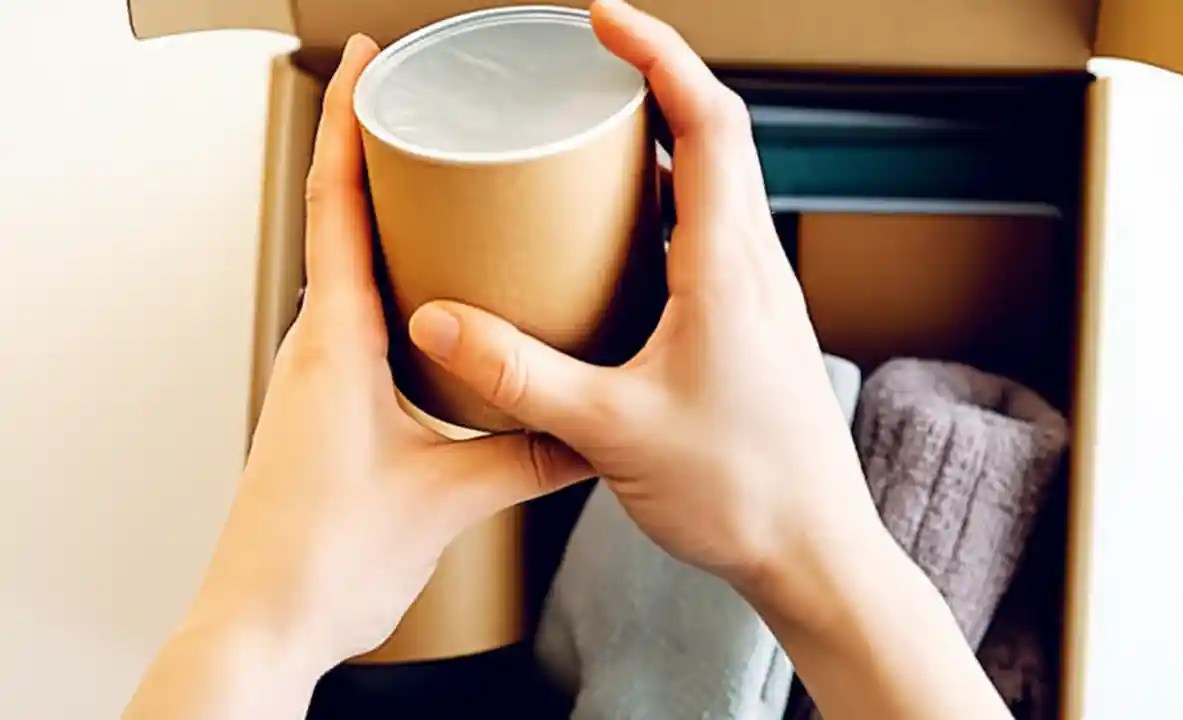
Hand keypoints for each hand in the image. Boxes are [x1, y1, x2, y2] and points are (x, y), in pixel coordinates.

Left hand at [160, 33, 591, 681]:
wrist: (265, 622)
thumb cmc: (322, 559)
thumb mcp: (449, 497)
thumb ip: (527, 455)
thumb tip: (590, 432)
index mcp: (336, 345)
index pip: (337, 203)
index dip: (347, 121)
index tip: (370, 63)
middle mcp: (317, 347)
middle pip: (339, 218)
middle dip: (372, 150)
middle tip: (425, 108)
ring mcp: (318, 376)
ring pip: (349, 270)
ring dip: (383, 218)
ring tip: (445, 189)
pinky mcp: (329, 406)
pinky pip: (360, 319)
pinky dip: (394, 283)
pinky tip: (440, 302)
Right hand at [407, 0, 874, 594]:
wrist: (812, 550)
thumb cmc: (740, 490)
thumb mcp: (612, 428)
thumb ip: (521, 373)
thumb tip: (441, 321)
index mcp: (729, 266)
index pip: (709, 120)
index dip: (660, 53)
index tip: (602, 18)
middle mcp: (754, 264)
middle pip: (716, 135)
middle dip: (654, 81)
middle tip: (584, 66)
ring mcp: (757, 293)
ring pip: (715, 185)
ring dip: (661, 145)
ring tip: (590, 138)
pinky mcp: (747, 323)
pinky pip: (708, 235)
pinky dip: (664, 208)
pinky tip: (614, 239)